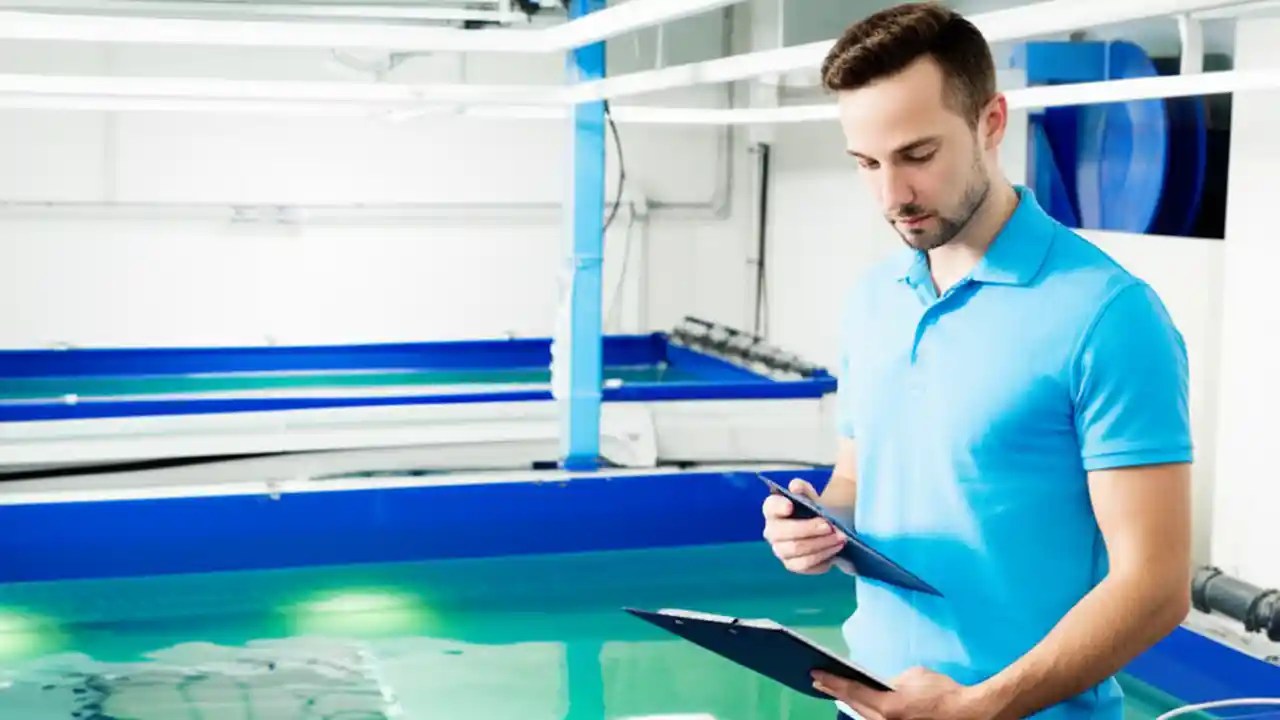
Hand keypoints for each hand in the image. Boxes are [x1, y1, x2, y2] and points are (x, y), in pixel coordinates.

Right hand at [761, 478, 849, 574]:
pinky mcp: (793, 565)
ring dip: (820, 544)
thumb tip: (795, 486)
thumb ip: (804, 489)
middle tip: (830, 526)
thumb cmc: (815, 510)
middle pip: (784, 533)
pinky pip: (805, 565)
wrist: (827, 528)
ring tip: (839, 538)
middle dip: (808, 529)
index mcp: (773, 510)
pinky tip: (836, 548)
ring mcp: (781, 550)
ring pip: (796, 550)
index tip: (790, 505)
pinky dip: (823, 556)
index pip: (771, 507)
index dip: (778, 507)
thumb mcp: (812, 496)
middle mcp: (772, 532)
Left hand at [811, 667, 998, 719]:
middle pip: (854, 707)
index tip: (814, 674)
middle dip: (836, 693)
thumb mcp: (915, 676)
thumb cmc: (943, 692)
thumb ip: (892, 681)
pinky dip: (868, 712)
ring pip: (865, 717)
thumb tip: (884, 686)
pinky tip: (862, 705)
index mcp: (888, 707)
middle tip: (819, 682)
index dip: (831, 682)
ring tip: (835, 692)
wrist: (970, 714)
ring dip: (852, 704)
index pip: (852, 692)